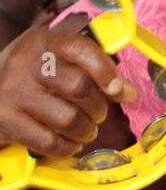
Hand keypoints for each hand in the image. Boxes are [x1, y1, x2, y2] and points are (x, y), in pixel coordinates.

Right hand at [0, 28, 137, 156]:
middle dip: (98, 107)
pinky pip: (49, 141)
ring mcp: (10, 92)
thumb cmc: (29, 79)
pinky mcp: (4, 120)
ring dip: (85, 130)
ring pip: (67, 118)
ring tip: (85, 130)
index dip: (104, 70)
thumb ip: (94, 73)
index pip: (78, 48)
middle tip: (98, 114)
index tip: (117, 89)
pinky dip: (67, 147)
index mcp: (40, 43)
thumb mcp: (56, 64)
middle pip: (78, 86)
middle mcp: (23, 63)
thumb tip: (129, 92)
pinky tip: (69, 143)